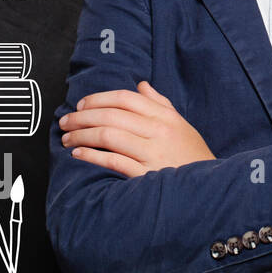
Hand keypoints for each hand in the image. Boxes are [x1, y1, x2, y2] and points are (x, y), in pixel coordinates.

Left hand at [60, 81, 216, 177]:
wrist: (207, 187)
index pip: (126, 99)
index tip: (81, 105)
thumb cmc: (191, 155)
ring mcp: (152, 153)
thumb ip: (160, 104)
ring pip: (108, 135)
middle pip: (112, 115)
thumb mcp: (181, 125)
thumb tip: (141, 85)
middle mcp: (159, 132)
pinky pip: (112, 161)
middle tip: (65, 122)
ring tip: (67, 139)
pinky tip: (79, 154)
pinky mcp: (145, 175)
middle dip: (82, 117)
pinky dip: (91, 155)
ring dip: (81, 135)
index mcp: (166, 117)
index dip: (98, 99)